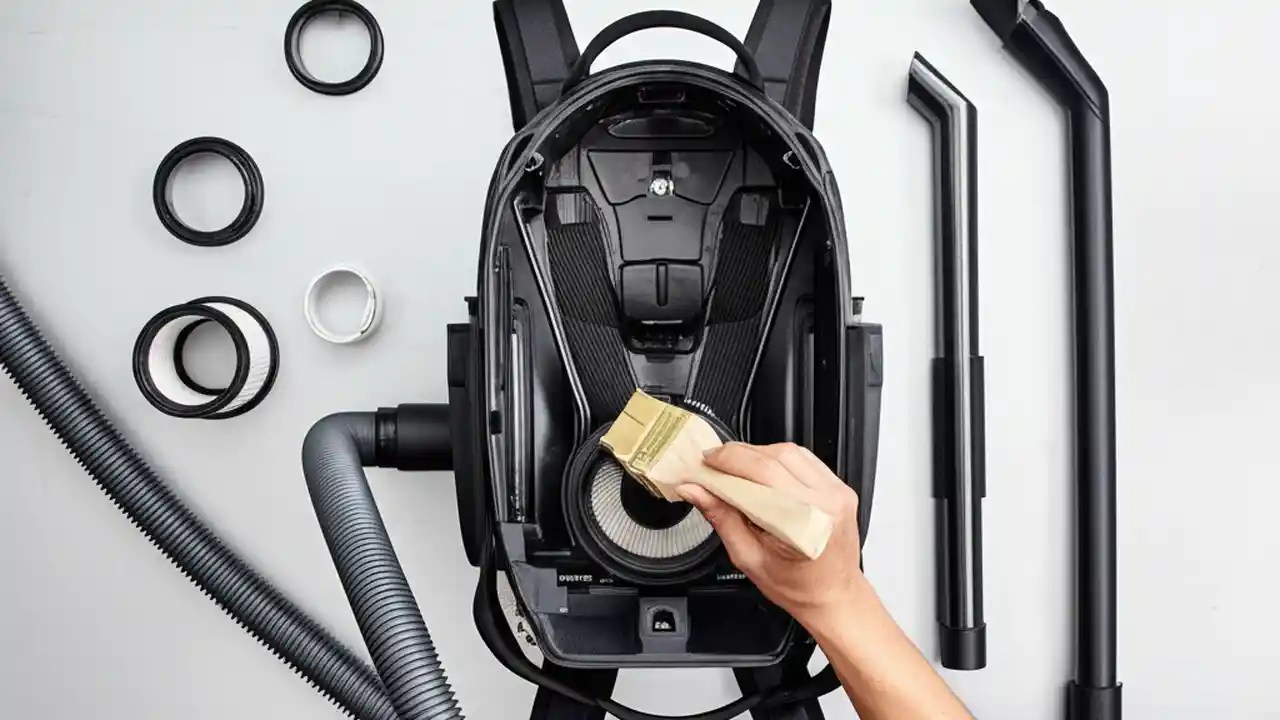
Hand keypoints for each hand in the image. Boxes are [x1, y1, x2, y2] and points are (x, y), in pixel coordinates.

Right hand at [676, 442, 869, 629]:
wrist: (834, 595)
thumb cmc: (796, 586)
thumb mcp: (747, 557)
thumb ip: (721, 517)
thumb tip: (694, 490)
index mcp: (803, 525)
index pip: (759, 476)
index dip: (725, 464)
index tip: (702, 467)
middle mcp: (826, 503)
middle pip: (773, 458)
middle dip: (736, 455)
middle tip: (711, 464)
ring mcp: (836, 492)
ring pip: (788, 451)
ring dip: (756, 453)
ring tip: (734, 467)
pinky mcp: (839, 487)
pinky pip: (804, 458)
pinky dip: (777, 458)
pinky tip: (762, 469)